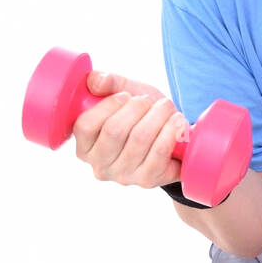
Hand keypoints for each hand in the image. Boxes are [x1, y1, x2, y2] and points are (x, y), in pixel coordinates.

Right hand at [73, 69, 188, 188]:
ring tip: (165, 106)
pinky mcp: (148, 180)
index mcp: (85, 147)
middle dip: (136, 107)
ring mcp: (124, 176)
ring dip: (156, 115)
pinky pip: (159, 152)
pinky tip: (176, 121)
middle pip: (114, 131)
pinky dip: (170, 131)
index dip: (107, 106)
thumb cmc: (142, 116)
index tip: (125, 95)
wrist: (171, 139)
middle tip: (148, 100)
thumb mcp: (124, 92)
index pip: (85, 126)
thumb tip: (96, 81)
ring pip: (139, 139)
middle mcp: (100, 166)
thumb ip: (107, 82)